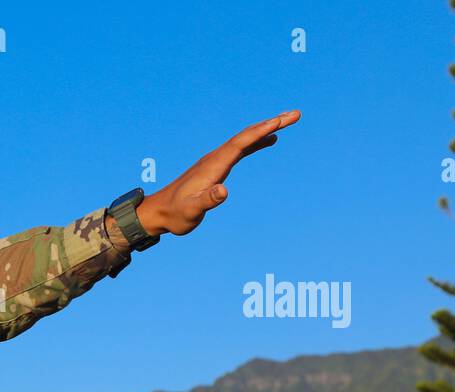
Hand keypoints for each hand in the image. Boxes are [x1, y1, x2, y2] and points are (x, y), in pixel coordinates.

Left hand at [137, 109, 300, 236]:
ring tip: (288, 121)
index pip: (242, 142)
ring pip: (244, 140)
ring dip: (266, 129)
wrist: (159, 212)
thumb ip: (207, 201)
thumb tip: (223, 191)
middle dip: (271, 124)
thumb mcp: (191, 211)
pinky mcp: (215, 168)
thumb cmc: (176, 214)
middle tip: (296, 115)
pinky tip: (268, 141)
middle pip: (246, 135)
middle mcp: (215, 158)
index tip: (282, 121)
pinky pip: (240, 149)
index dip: (262, 130)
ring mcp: (215, 161)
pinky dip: (256, 142)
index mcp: (213, 165)